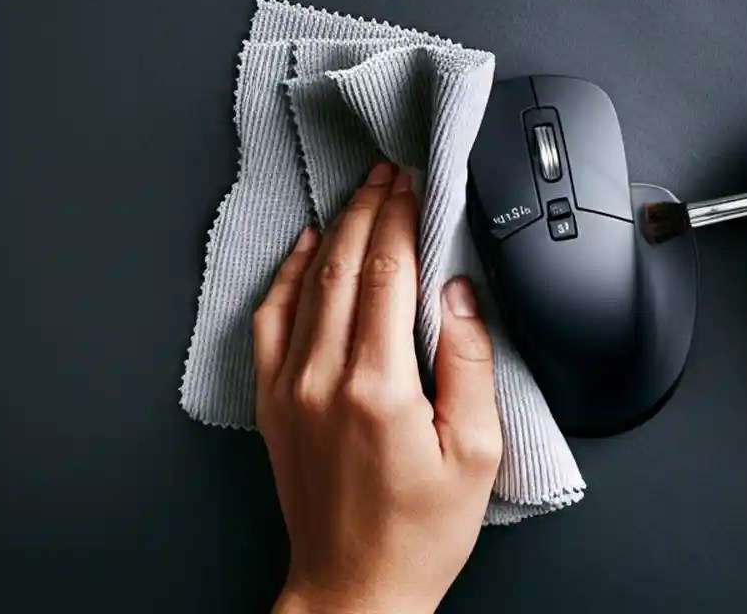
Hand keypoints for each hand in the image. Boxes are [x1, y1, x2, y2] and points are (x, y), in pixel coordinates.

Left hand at [252, 163, 501, 613]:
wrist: (355, 587)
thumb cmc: (419, 532)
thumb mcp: (475, 453)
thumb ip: (469, 365)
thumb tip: (462, 297)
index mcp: (379, 387)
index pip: (390, 275)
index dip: (403, 219)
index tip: (416, 185)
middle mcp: (325, 380)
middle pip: (346, 267)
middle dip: (370, 210)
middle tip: (389, 174)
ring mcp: (291, 390)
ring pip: (309, 286)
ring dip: (336, 233)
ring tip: (359, 198)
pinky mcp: (274, 404)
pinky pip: (270, 321)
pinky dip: (287, 278)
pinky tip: (306, 254)